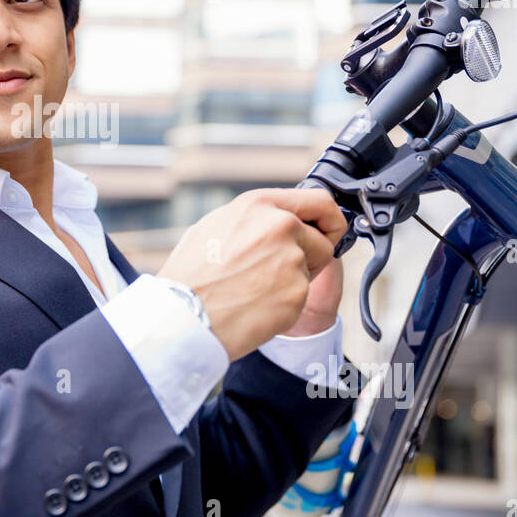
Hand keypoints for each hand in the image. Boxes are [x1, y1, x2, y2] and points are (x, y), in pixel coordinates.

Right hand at [156, 188, 345, 361]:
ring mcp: (291, 260)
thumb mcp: (216, 226)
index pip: (319, 201)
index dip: (330, 219)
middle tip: (276, 274)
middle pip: (321, 242)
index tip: (331, 230)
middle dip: (309, 258)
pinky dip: (284, 305)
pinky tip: (255, 306)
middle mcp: (281, 226)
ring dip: (291, 282)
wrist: (185, 315)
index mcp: (260, 205)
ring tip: (253, 291)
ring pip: (309, 273)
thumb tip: (279, 217)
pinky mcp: (297, 292)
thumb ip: (255, 218)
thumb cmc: (192, 274)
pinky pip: (299, 297)